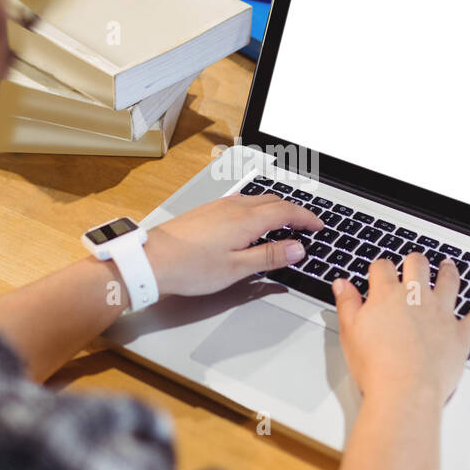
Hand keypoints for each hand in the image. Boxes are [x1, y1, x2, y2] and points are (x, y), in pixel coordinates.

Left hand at [143, 192, 323, 297]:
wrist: (151, 260)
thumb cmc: (189, 267)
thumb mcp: (236, 268)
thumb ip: (269, 256)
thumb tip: (297, 248)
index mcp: (246, 219)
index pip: (287, 211)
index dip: (306, 218)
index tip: (318, 226)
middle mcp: (234, 207)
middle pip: (273, 201)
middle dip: (294, 212)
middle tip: (306, 226)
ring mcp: (218, 207)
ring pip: (256, 201)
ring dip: (275, 210)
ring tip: (283, 225)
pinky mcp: (206, 212)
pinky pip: (241, 204)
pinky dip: (257, 211)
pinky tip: (251, 224)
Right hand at [331, 255, 469, 404]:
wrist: (405, 388)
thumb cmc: (376, 366)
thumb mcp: (350, 332)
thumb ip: (348, 304)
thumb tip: (342, 284)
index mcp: (387, 295)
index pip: (382, 268)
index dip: (379, 267)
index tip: (378, 271)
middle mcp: (416, 298)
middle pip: (417, 265)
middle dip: (414, 261)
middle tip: (413, 262)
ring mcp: (441, 314)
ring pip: (448, 282)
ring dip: (448, 272)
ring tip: (448, 266)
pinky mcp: (460, 334)